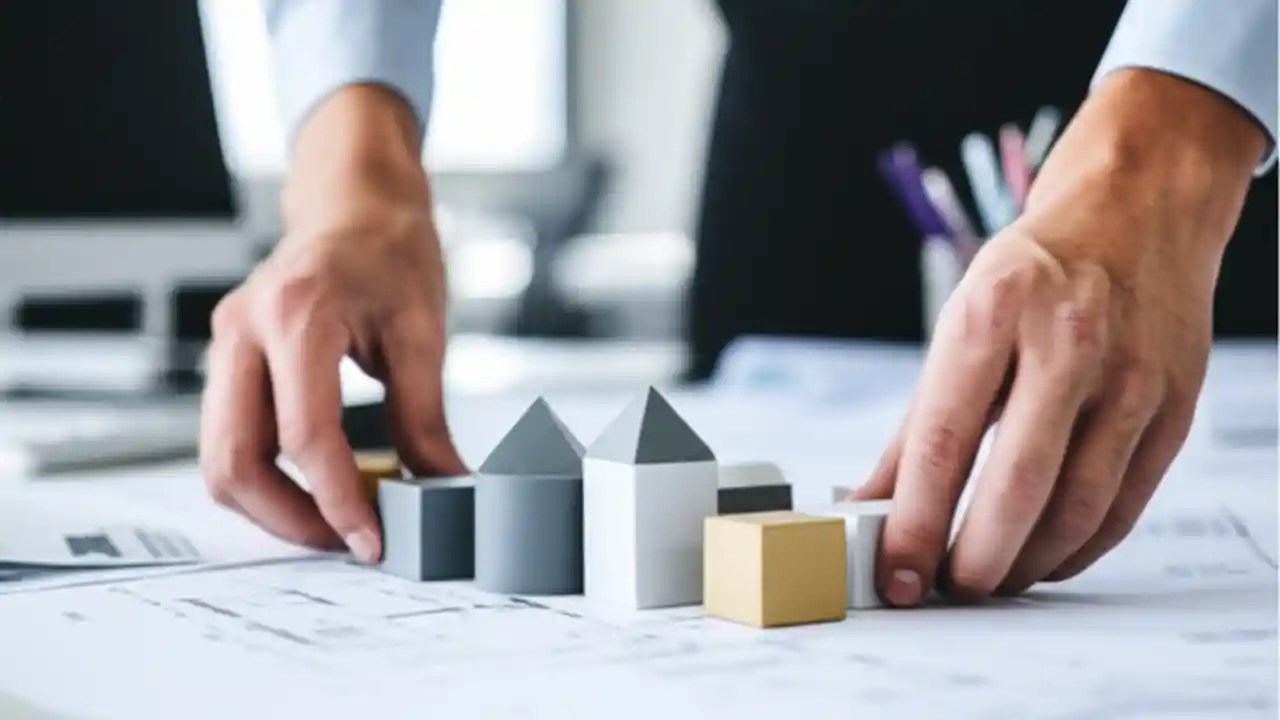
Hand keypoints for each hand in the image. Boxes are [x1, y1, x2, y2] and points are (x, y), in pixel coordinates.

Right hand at [200, 86, 465, 561]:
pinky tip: (315, 485)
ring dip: (269, 504)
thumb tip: (441, 490)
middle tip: (347, 541)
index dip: (338, 500)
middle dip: (288, 517)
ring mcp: (226, 342)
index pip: (306, 436)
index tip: (371, 541)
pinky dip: (264, 475)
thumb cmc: (391, 249)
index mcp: (297, 315)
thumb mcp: (422, 333)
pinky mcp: (228, 356)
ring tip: (334, 519)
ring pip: (218, 456)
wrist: (356, 201)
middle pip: (234, 459)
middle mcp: (244, 329)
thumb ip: (425, 420)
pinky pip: (228, 435)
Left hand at [855, 70, 1267, 603]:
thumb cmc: (1034, 270)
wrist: (1140, 206)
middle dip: (973, 558)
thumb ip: (916, 422)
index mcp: (993, 313)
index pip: (941, 440)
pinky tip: (1043, 558)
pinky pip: (1124, 504)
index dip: (912, 521)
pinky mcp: (1176, 407)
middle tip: (944, 589)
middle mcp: (1067, 343)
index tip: (893, 573)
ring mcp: (1131, 377)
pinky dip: (1078, 548)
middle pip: (1016, 484)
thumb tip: (872, 504)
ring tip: (988, 579)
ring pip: (1077, 507)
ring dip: (1025, 562)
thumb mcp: (960, 320)